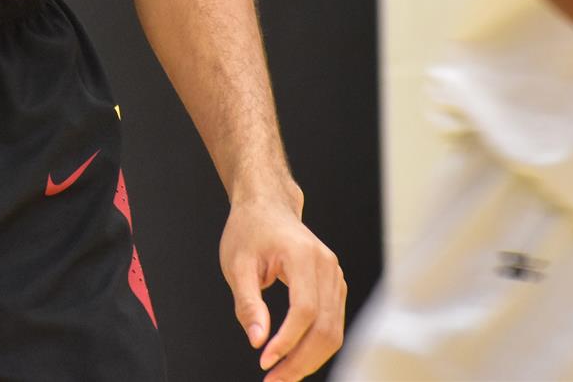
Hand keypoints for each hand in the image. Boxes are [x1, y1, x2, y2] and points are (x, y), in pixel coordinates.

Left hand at [221, 182, 345, 380]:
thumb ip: (248, 303)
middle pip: (325, 326)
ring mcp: (336, 276)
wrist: (267, 207)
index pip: (304, 309)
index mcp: (303, 255)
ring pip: (333, 331)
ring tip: (281, 376)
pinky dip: (315, 347)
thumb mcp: (236, 265)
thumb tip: (258, 341)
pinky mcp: (335, 287)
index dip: (287, 340)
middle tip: (273, 380)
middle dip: (300, 360)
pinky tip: (294, 359)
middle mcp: (328, 266)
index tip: (265, 361)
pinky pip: (332, 324)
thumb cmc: (249, 231)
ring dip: (309, 360)